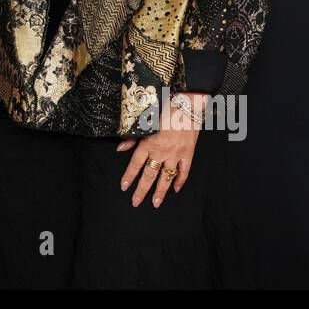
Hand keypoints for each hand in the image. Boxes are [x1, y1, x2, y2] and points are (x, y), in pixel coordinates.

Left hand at [115, 91, 207, 207]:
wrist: (187, 105)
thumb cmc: (164, 110)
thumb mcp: (145, 121)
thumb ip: (133, 137)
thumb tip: (120, 149)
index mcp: (149, 143)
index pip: (135, 164)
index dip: (129, 176)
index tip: (124, 187)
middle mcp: (161, 151)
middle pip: (149, 175)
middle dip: (142, 190)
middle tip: (136, 202)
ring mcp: (176, 154)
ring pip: (166, 177)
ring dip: (160, 191)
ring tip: (155, 203)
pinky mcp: (188, 153)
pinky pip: (184, 171)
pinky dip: (180, 181)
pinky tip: (176, 189)